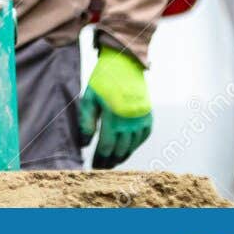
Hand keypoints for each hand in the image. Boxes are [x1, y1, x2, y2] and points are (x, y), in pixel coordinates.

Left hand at [78, 47, 152, 168]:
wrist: (125, 64)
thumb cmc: (102, 80)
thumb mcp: (89, 98)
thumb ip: (86, 122)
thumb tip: (85, 144)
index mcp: (114, 117)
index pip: (106, 147)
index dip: (99, 160)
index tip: (92, 167)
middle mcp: (130, 122)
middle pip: (119, 150)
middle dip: (109, 161)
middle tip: (101, 169)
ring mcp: (141, 120)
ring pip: (132, 147)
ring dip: (122, 156)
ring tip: (112, 162)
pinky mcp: (148, 117)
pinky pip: (142, 138)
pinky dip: (134, 146)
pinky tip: (126, 150)